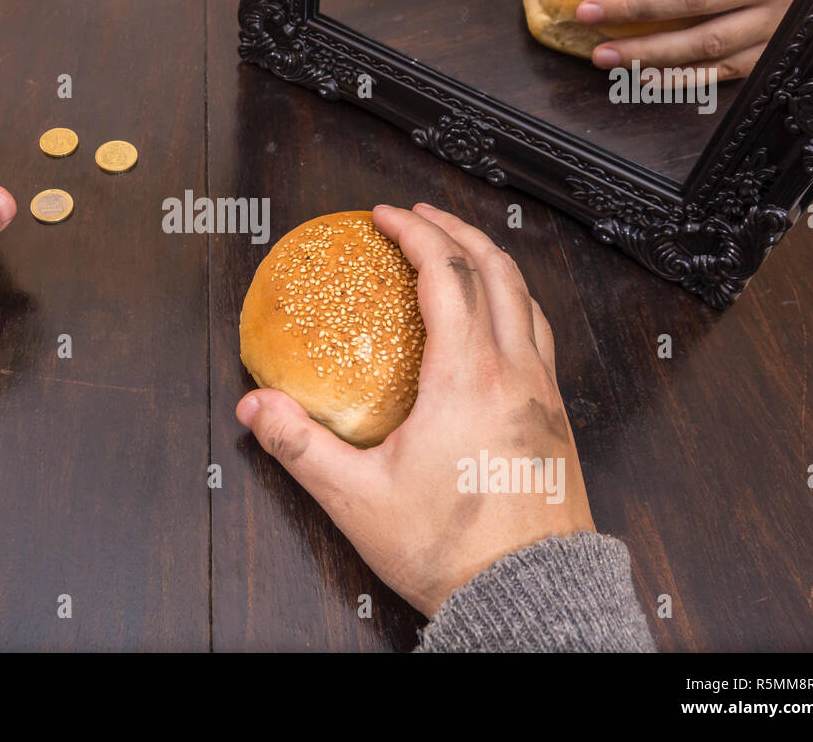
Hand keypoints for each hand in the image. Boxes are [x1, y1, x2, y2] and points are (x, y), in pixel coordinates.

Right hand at [235, 203, 593, 617]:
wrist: (529, 595)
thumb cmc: (454, 551)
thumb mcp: (359, 498)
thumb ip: (301, 447)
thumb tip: (257, 410)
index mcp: (468, 379)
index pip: (447, 274)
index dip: (415, 232)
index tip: (386, 217)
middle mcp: (514, 374)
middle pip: (496, 268)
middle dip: (455, 229)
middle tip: (419, 216)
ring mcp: (542, 394)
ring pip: (527, 298)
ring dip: (491, 260)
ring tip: (458, 250)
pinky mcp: (555, 418)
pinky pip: (539, 335)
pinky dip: (514, 303)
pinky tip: (494, 321)